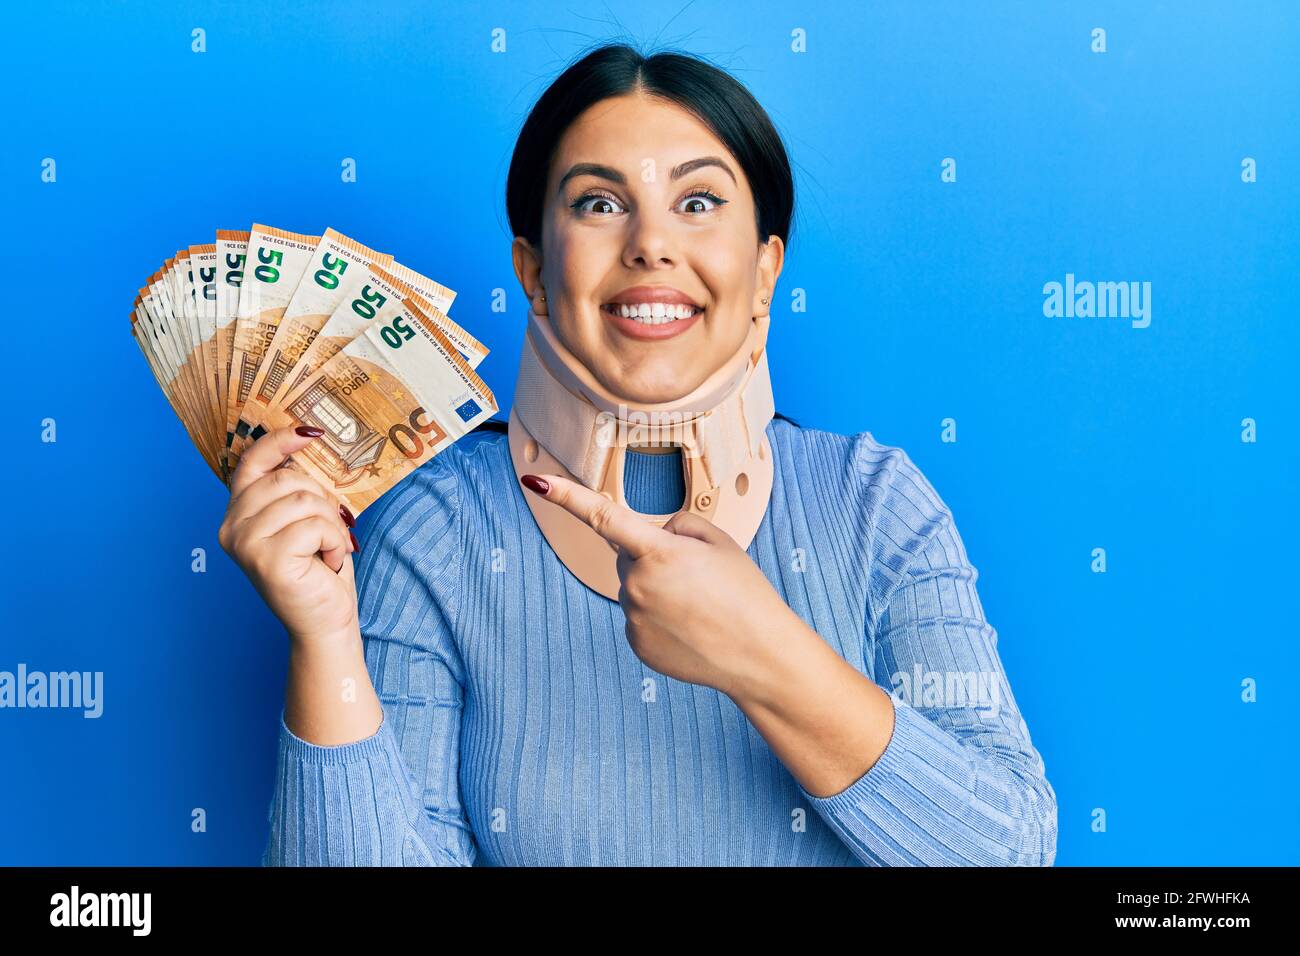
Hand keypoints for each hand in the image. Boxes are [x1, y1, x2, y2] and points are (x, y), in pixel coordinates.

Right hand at [219, 425, 360, 646]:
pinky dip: (334, 542)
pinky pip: (315, 526)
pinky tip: (327, 563)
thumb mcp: (304, 522)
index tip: (310, 431)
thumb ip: (295, 491)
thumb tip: (308, 444)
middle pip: (287, 478)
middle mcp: (231, 527)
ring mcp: (245, 543)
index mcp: (238, 514)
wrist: (325, 622)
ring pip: (303, 500)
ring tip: (329, 549)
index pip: (253, 463)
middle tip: (332, 530)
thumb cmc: (318, 571)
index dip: (280, 441)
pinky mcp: (266, 560)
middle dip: (322, 499)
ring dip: (331, 524)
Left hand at [519, 472, 795, 696]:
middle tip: (698, 578)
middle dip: (654, 558)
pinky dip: (660, 619)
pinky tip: (691, 628)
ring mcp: (633, 619)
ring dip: (659, 590)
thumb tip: (651, 539)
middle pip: (629, 557)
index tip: (534, 481)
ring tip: (699, 607)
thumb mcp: (717, 541)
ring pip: (635, 589)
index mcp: (656, 551)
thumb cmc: (744, 592)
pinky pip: (640, 618)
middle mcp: (636, 585)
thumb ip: (675, 527)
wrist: (760, 655)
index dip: (566, 495)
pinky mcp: (636, 645)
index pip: (602, 515)